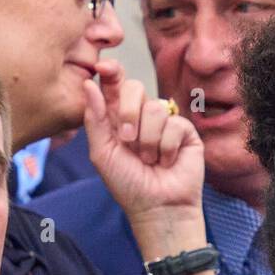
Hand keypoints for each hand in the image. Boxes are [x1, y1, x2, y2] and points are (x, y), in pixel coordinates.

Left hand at [83, 60, 205, 223]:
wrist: (157, 208)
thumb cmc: (128, 184)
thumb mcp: (102, 153)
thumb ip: (95, 119)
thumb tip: (89, 83)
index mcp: (118, 117)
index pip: (115, 85)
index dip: (111, 72)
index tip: (103, 67)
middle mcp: (142, 116)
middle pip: (135, 87)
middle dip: (129, 112)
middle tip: (127, 140)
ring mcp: (165, 122)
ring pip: (155, 108)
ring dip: (148, 140)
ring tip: (149, 160)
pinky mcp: (185, 131)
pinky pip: (174, 124)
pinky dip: (166, 148)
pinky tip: (167, 162)